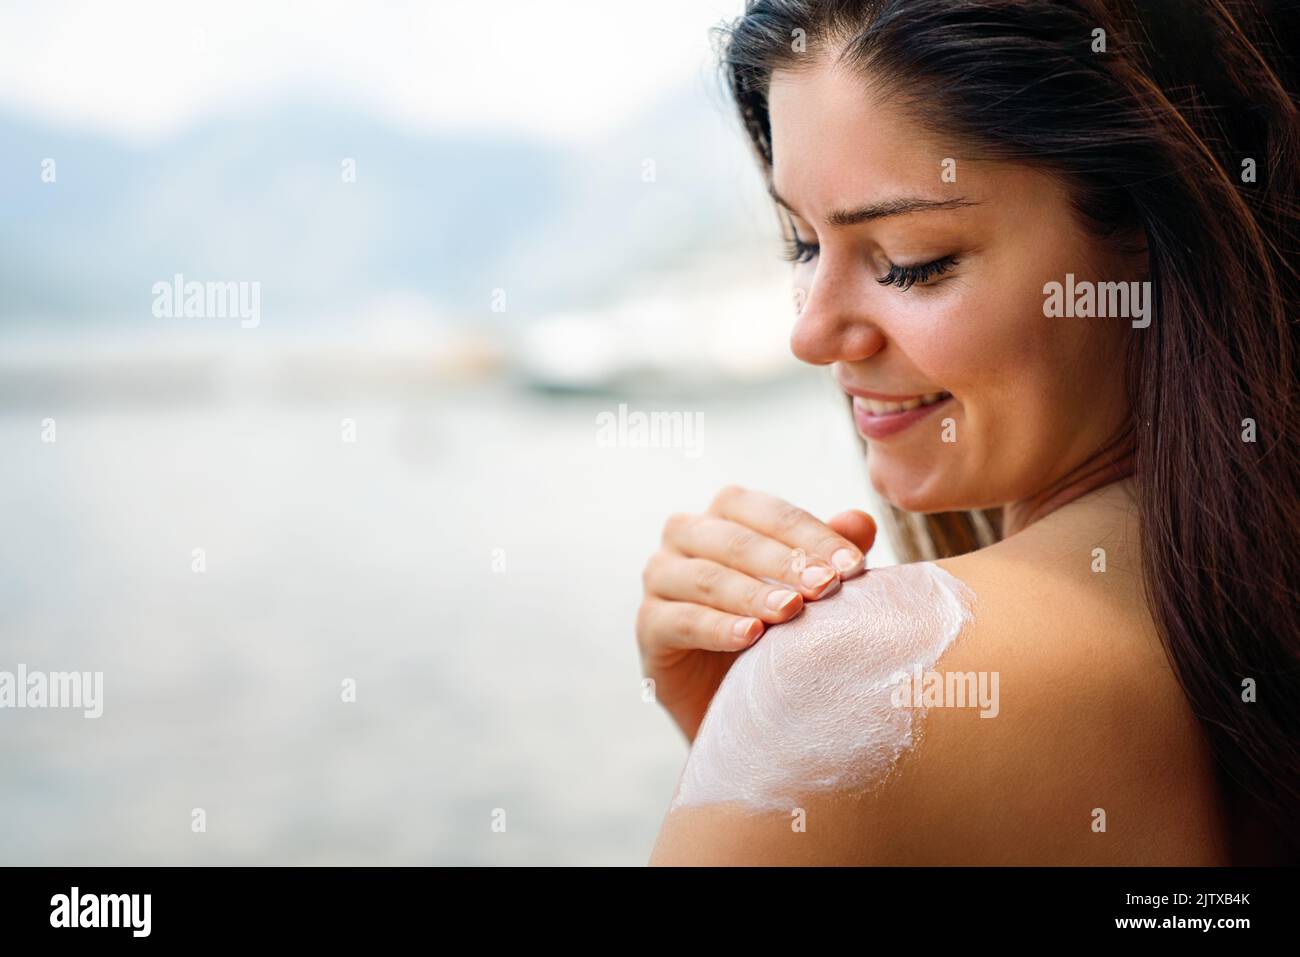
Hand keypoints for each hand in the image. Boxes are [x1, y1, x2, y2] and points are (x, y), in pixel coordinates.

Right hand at [637, 485, 877, 740]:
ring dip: (751, 592)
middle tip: (825, 586)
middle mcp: (685, 538)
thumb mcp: (810, 593)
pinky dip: (715, 626)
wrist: (738, 700)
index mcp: (724, 516)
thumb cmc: (776, 630)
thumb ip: (829, 555)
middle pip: (730, 537)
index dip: (808, 533)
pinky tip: (750, 637)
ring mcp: (660, 580)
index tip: (853, 565)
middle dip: (782, 560)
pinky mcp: (649, 626)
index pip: (763, 510)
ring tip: (791, 611)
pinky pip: (678, 620)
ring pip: (702, 576)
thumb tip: (860, 520)